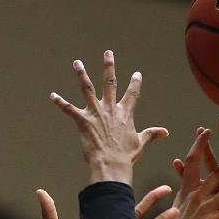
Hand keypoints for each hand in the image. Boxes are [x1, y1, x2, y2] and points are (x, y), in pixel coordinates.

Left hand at [50, 50, 167, 184]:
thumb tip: (165, 132)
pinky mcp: (82, 121)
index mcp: (125, 113)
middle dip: (109, 67)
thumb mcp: (140, 144)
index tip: (137, 74)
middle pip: (110, 82)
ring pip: (87, 88)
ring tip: (77, 63)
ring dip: (81, 74)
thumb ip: (151, 134)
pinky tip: (52, 96)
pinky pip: (69, 109)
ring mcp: (96, 113)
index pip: (132, 93)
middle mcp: (110, 108)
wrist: (111, 165)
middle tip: (108, 53)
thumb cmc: (125, 157)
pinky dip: (60, 102)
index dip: (135, 83)